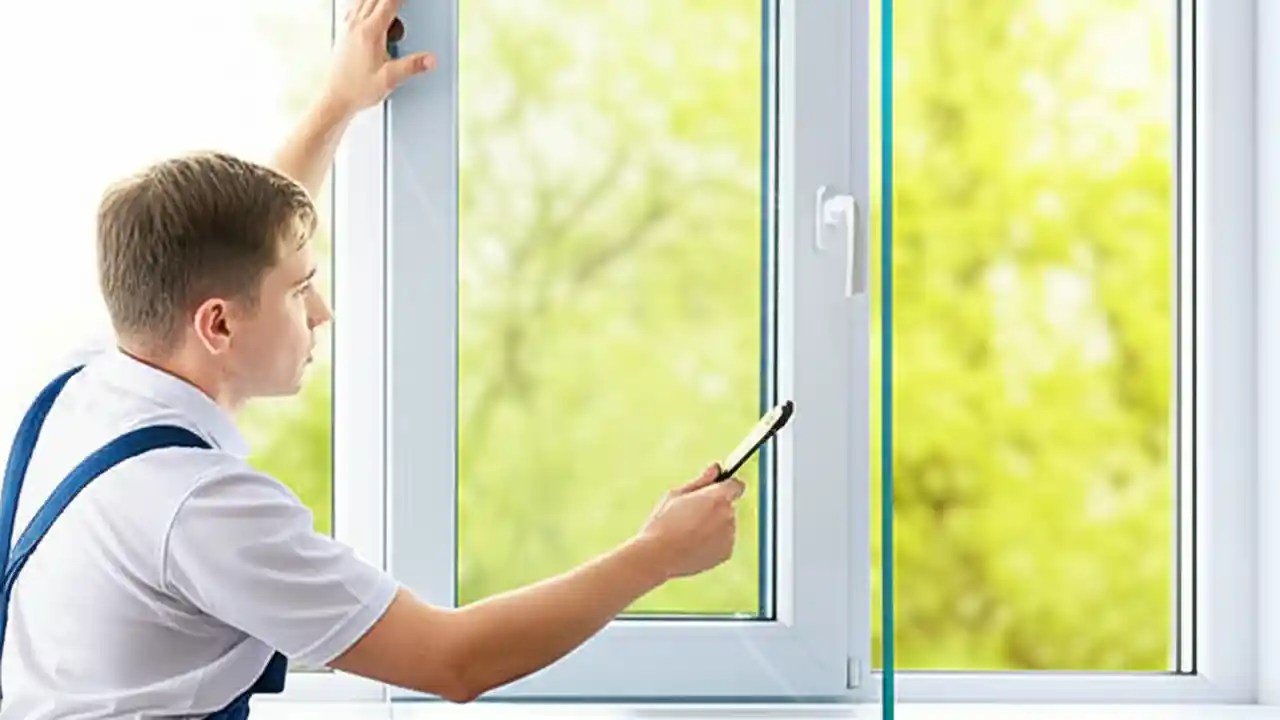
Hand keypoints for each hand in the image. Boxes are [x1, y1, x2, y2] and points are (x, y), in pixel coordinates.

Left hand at [324, 0, 435, 115]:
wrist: (334, 98)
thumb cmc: (356, 89)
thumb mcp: (389, 79)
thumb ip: (411, 66)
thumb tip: (430, 59)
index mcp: (370, 33)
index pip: (389, 3)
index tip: (410, 1)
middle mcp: (357, 26)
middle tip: (401, 3)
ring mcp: (348, 27)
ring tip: (388, 3)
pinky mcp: (343, 32)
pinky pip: (354, 7)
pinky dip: (363, 2)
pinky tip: (367, 6)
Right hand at [633, 463, 745, 580]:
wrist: (659, 556)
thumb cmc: (664, 523)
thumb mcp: (677, 494)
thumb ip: (701, 481)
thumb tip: (716, 468)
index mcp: (718, 497)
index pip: (736, 485)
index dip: (725, 486)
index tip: (715, 490)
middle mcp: (728, 515)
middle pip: (728, 506)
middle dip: (715, 508)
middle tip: (690, 515)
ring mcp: (729, 535)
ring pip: (725, 525)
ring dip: (713, 526)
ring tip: (688, 532)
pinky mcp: (726, 552)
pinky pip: (723, 542)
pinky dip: (713, 542)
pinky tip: (693, 544)